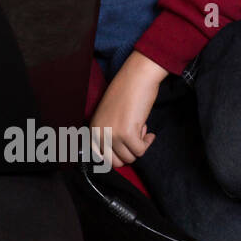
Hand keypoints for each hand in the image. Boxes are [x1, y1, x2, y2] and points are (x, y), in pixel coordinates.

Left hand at [88, 51, 167, 167]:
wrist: (136, 77)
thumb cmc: (126, 94)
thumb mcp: (110, 117)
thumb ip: (110, 135)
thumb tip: (120, 157)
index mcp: (93, 129)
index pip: (101, 158)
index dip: (117, 155)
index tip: (126, 147)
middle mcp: (99, 133)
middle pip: (117, 162)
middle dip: (129, 153)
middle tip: (135, 138)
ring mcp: (112, 134)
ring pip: (131, 157)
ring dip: (139, 145)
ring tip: (139, 127)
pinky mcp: (127, 133)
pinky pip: (141, 150)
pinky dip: (147, 142)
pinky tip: (147, 130)